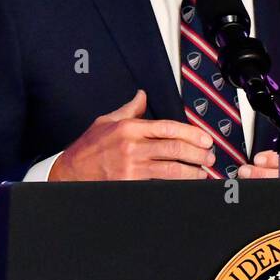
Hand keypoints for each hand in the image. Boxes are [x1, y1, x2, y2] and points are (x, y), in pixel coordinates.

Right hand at [48, 89, 215, 180]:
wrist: (69, 173)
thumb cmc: (87, 149)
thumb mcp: (106, 122)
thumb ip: (129, 109)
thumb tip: (142, 96)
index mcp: (129, 128)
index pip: (168, 128)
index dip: (191, 133)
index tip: (205, 138)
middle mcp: (132, 147)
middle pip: (173, 148)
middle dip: (197, 153)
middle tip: (209, 156)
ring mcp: (131, 167)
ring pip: (170, 169)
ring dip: (191, 171)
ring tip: (203, 172)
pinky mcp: (130, 183)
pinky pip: (159, 183)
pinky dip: (176, 184)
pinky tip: (186, 184)